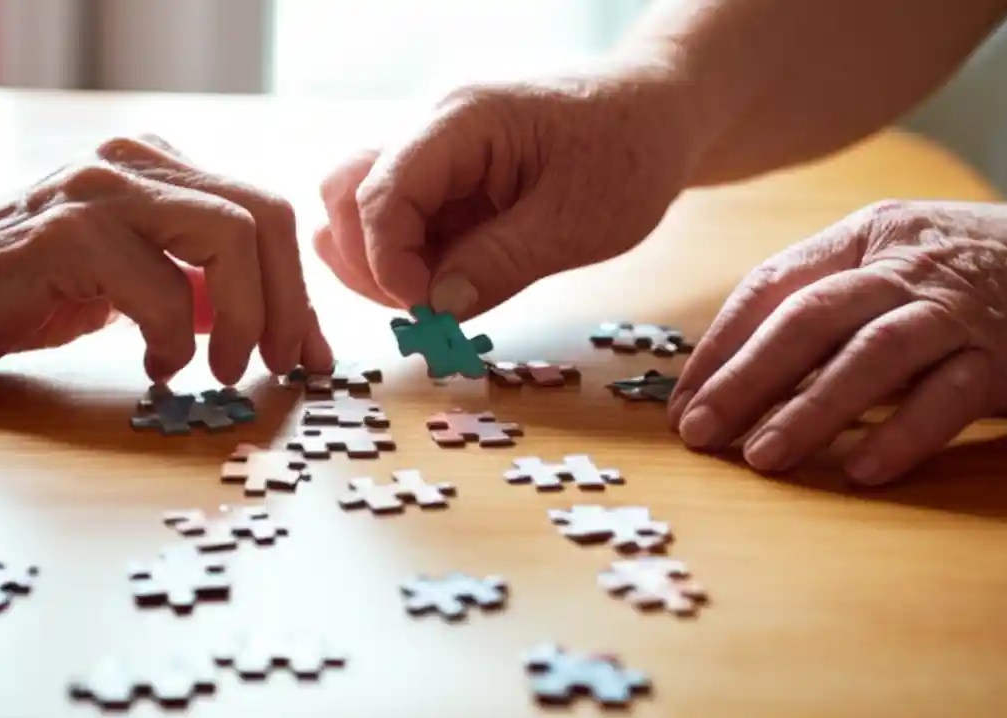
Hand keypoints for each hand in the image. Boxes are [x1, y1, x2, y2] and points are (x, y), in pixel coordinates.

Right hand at [0, 136, 331, 381]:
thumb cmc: (26, 295)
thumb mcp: (134, 285)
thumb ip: (203, 291)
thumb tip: (288, 332)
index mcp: (158, 167)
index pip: (266, 213)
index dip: (300, 289)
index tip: (309, 353)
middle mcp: (133, 161)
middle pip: (264, 216)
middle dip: (288, 303)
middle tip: (278, 366)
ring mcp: (98, 190)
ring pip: (230, 236)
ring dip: (245, 318)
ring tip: (222, 370)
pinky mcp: (64, 234)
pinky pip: (162, 285)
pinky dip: (175, 338)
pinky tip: (156, 366)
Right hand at [315, 71, 692, 317]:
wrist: (660, 116)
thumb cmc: (631, 151)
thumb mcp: (577, 221)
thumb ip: (500, 263)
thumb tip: (436, 309)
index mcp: (462, 121)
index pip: (382, 190)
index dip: (386, 260)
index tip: (422, 310)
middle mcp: (434, 132)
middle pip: (346, 192)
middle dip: (367, 260)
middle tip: (420, 310)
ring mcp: (437, 157)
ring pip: (362, 209)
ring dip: (379, 264)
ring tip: (431, 303)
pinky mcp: (449, 184)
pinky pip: (402, 224)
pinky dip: (408, 263)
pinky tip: (445, 290)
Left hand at [668, 189, 1006, 485]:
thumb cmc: (972, 272)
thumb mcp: (891, 263)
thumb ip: (826, 307)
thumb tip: (740, 375)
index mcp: (861, 238)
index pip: (770, 287)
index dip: (720, 346)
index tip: (680, 402)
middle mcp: (902, 265)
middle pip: (807, 318)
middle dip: (744, 378)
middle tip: (699, 432)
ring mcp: (955, 308)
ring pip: (870, 355)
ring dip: (810, 409)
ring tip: (762, 458)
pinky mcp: (1006, 352)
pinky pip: (949, 396)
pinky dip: (904, 434)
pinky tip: (864, 472)